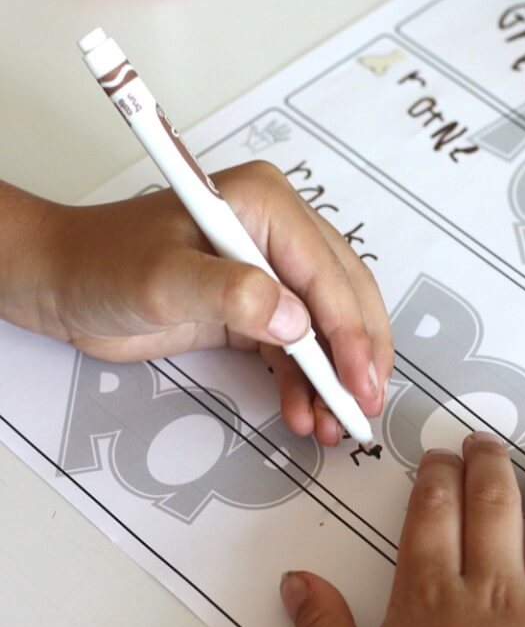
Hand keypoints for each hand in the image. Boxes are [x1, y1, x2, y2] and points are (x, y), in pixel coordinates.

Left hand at [2, 164, 391, 444]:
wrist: (61, 284)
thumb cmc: (102, 265)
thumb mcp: (163, 281)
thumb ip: (231, 294)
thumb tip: (296, 322)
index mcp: (265, 203)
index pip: (326, 271)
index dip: (350, 331)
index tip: (358, 382)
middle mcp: (276, 228)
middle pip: (342, 294)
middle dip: (356, 355)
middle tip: (360, 407)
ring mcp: (267, 266)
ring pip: (324, 323)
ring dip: (333, 374)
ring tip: (330, 424)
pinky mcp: (253, 302)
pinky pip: (295, 342)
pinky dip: (304, 379)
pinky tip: (303, 410)